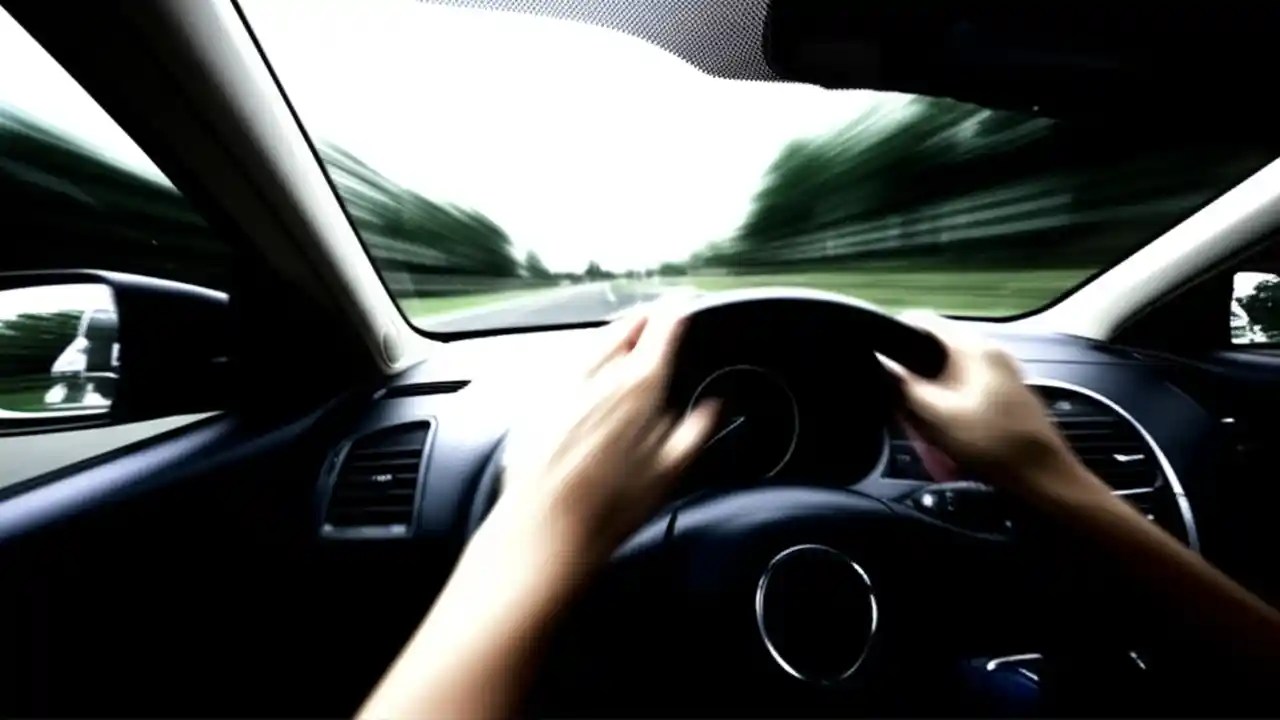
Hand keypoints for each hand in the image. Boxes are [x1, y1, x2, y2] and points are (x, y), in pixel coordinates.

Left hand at [496, 309, 717, 562]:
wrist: (545, 528)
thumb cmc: (610, 506)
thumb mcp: (671, 470)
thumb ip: (698, 429)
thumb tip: (714, 407)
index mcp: (639, 383)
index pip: (663, 327)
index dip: (678, 310)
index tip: (685, 302)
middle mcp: (600, 373)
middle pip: (626, 327)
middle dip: (645, 318)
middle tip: (659, 317)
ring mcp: (564, 382)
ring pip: (595, 341)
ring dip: (616, 332)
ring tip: (629, 334)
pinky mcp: (539, 398)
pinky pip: (569, 363)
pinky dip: (587, 356)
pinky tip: (592, 371)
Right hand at [881, 311, 1081, 495]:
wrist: (1044, 476)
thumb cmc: (990, 442)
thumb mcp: (935, 415)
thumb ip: (902, 387)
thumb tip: (879, 364)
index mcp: (972, 346)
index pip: (921, 320)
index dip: (892, 336)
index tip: (875, 364)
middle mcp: (989, 350)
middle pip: (933, 350)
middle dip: (911, 376)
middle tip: (897, 405)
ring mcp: (1000, 371)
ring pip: (948, 373)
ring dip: (928, 395)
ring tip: (918, 424)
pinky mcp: (1006, 393)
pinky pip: (965, 389)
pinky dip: (948, 405)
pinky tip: (943, 432)